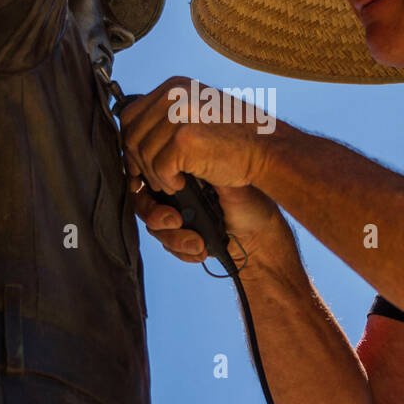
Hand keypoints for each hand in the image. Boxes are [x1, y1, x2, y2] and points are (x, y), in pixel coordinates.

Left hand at [119, 76, 271, 193]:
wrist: (266, 150)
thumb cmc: (234, 139)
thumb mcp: (198, 114)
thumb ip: (167, 118)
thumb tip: (132, 138)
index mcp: (174, 87)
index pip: (130, 115)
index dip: (130, 143)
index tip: (138, 163)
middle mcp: (174, 95)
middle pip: (132, 135)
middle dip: (138, 163)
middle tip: (155, 179)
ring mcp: (179, 115)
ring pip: (143, 154)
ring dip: (155, 176)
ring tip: (172, 182)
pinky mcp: (185, 139)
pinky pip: (159, 168)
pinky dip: (168, 182)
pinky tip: (183, 183)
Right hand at [131, 178, 284, 267]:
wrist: (259, 237)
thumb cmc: (249, 203)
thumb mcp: (227, 180)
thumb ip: (202, 168)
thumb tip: (177, 152)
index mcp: (184, 172)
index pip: (150, 173)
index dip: (146, 184)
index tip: (160, 192)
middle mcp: (176, 193)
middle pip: (144, 203)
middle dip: (157, 216)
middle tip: (176, 221)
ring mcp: (177, 216)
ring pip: (154, 228)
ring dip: (174, 238)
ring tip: (198, 243)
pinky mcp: (181, 238)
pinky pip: (168, 246)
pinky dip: (183, 251)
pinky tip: (202, 250)